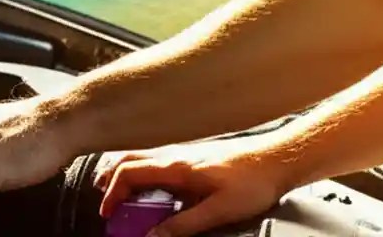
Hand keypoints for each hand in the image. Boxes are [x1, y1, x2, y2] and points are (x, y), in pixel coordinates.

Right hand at [98, 148, 292, 236]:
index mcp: (176, 167)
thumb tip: (154, 236)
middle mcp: (174, 155)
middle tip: (106, 202)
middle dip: (110, 179)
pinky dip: (142, 174)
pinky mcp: (192, 157)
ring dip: (125, 174)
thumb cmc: (253, 182)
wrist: (276, 160)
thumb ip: (184, 224)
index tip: (108, 213)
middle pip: (128, 161)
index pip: (129, 173)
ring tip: (120, 193)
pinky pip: (156, 161)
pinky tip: (151, 188)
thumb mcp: (219, 210)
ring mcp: (182, 154)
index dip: (112, 193)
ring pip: (141, 158)